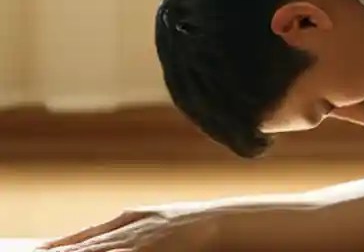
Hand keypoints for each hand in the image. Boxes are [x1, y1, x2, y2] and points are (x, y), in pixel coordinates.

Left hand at [36, 207, 216, 251]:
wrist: (220, 221)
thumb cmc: (191, 223)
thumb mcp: (155, 218)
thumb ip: (130, 227)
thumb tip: (109, 233)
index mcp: (129, 219)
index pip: (86, 236)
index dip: (61, 245)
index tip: (40, 251)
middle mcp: (128, 229)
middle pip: (85, 245)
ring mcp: (136, 241)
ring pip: (95, 251)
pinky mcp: (147, 249)